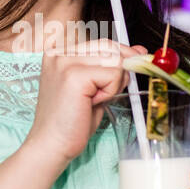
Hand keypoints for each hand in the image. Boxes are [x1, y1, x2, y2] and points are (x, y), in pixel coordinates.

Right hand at [24, 39, 145, 166]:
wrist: (52, 146)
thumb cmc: (70, 122)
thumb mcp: (94, 88)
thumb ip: (111, 69)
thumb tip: (137, 52)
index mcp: (60, 53)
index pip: (103, 43)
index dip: (122, 55)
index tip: (134, 62)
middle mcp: (60, 53)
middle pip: (110, 48)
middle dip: (120, 71)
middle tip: (105, 94)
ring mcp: (65, 62)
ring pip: (115, 61)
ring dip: (112, 84)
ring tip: (92, 100)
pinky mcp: (74, 75)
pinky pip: (113, 75)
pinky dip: (109, 92)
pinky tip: (91, 103)